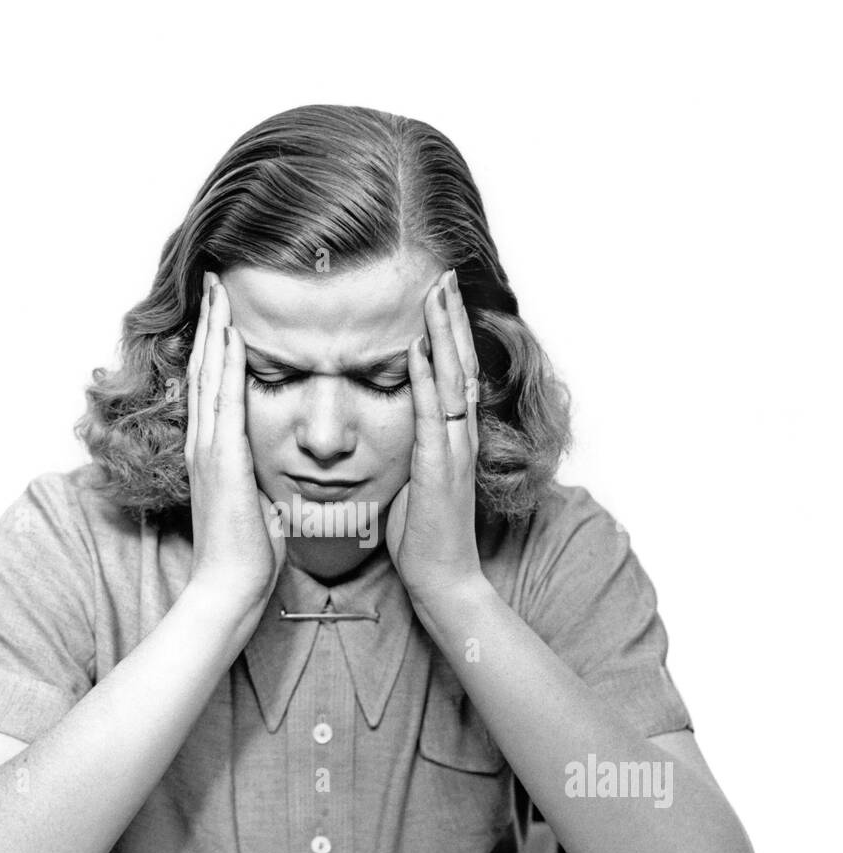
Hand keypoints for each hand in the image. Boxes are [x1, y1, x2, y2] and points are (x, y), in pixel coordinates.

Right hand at [185, 273, 285, 614]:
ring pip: (209, 374)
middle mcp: (206, 443)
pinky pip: (224, 400)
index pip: (215, 385)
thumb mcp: (258, 503)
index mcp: (216, 452)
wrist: (231, 588)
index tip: (224, 309)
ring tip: (217, 287)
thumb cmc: (249, 554)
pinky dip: (225, 364)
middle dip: (210, 322)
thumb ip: (260, 477)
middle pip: (205, 367)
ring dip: (213, 328)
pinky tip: (229, 332)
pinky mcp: (220, 460)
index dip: (217, 344)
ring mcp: (209, 449)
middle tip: (213, 279)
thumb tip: (273, 469)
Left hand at [385, 269, 483, 604]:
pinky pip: (434, 414)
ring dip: (444, 333)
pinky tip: (418, 349)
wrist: (441, 578)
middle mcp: (460, 436)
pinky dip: (427, 378)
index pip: (453, 373)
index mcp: (452, 437)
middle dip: (451, 317)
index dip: (447, 333)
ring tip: (438, 293)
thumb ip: (410, 449)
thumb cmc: (423, 536)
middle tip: (444, 274)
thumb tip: (392, 430)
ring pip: (454, 379)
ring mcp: (455, 449)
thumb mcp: (413, 480)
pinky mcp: (440, 467)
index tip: (436, 295)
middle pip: (461, 363)